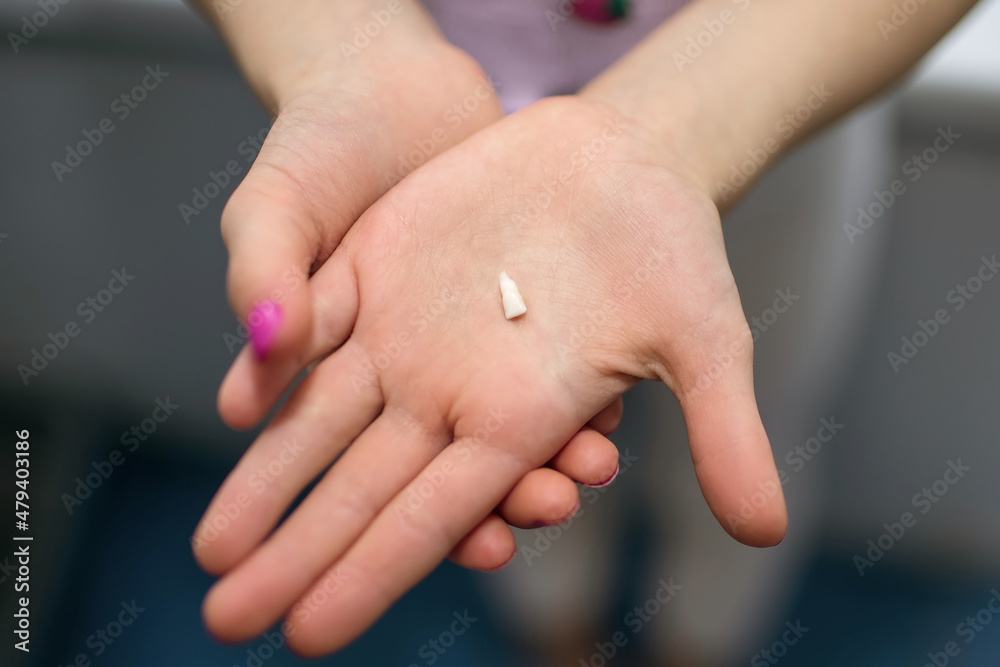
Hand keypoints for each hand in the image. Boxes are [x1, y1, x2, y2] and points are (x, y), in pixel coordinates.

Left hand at [201, 95, 786, 654]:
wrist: (625, 160)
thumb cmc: (673, 253)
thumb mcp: (706, 342)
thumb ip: (724, 434)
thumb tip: (767, 531)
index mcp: (516, 422)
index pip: (430, 516)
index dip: (369, 575)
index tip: (306, 638)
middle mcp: (449, 391)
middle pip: (356, 486)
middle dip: (293, 553)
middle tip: (224, 619)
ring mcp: (408, 331)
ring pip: (319, 415)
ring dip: (263, 477)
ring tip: (209, 546)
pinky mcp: (380, 266)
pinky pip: (316, 317)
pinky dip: (274, 360)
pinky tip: (232, 405)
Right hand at [208, 5, 621, 569]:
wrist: (399, 89)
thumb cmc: (320, 150)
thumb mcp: (278, 200)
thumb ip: (265, 266)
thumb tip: (263, 342)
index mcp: (348, 372)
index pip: (367, 479)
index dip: (368, 545)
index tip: (424, 572)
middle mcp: (417, 376)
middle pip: (454, 470)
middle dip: (490, 515)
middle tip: (524, 526)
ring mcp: (476, 348)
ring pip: (515, 432)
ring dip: (547, 467)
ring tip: (582, 473)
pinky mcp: (524, 311)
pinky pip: (563, 367)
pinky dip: (583, 403)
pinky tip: (606, 423)